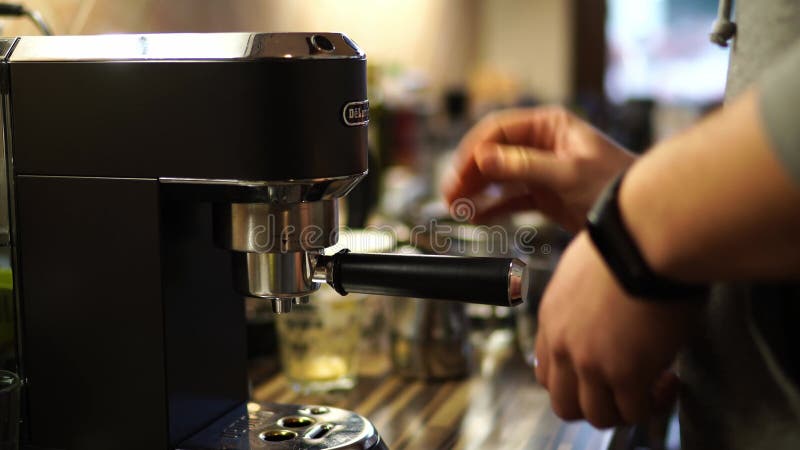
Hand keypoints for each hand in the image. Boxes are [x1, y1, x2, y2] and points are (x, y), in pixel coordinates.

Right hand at [442, 107, 634, 231]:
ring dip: (476, 191)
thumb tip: (483, 158)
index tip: (458, 171)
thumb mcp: (566, 174)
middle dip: (469, 173)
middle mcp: (541, 144)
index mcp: (548, 126)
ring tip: (456, 208)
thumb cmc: (613, 185)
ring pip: (498, 177)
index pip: (499, 130)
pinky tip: (476, 216)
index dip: (474, 150)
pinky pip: (510, 198)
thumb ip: (523, 166)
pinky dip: (492, 207)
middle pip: (493, 154)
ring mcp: (540, 170)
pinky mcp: (543, 195)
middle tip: (450, 194)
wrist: (638, 219)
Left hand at [535, 232, 698, 427]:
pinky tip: (670, 381)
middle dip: (595, 403)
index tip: (601, 371)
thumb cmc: (625, 237)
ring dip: (624, 409)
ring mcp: (590, 362)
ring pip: (596, 415)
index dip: (574, 379)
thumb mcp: (585, 267)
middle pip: (563, 403)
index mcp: (552, 317)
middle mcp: (563, 344)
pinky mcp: (624, 373)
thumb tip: (604, 301)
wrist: (644, 237)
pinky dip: (654, 403)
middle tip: (624, 389)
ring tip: (651, 388)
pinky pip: (634, 411)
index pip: (546, 370)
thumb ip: (584, 295)